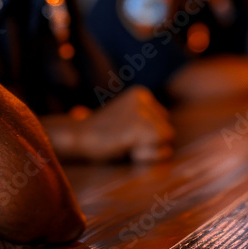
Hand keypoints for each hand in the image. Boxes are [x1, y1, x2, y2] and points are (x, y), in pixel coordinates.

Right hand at [52, 86, 173, 162]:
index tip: (123, 133)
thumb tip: (169, 150)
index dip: (147, 134)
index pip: (163, 120)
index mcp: (140, 94)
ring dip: (149, 149)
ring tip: (125, 143)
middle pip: (167, 129)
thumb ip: (148, 127)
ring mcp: (143, 112)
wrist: (78, 137)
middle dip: (150, 141)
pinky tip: (129, 149)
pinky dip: (148, 155)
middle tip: (123, 140)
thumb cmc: (101, 135)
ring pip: (167, 138)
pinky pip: (161, 148)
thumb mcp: (126, 120)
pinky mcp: (141, 128)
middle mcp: (144, 99)